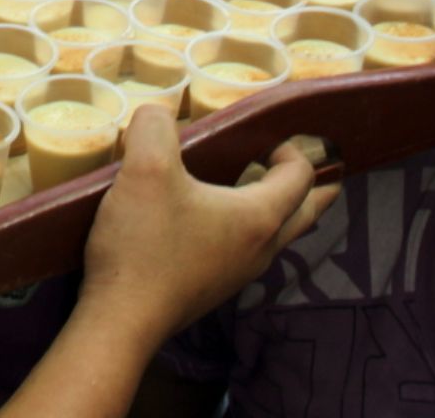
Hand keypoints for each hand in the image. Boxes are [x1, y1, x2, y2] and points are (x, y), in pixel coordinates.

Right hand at [81, 106, 337, 341]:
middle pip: (306, 212)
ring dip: (281, 207)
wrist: (120, 319)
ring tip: (256, 182)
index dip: (293, 147)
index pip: (302, 175)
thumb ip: (155, 126)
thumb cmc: (143, 244)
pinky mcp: (215, 287)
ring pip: (279, 234)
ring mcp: (239, 273)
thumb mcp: (144, 168)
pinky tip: (213, 217)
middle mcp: (261, 249)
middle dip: (313, 184)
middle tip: (299, 159)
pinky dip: (250, 227)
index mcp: (259, 217)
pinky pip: (249, 249)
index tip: (264, 134)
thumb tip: (157, 114)